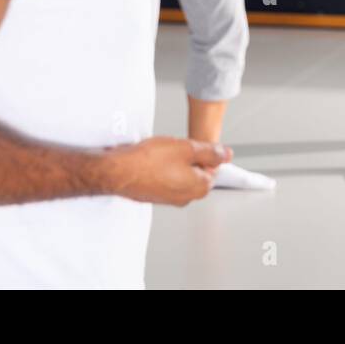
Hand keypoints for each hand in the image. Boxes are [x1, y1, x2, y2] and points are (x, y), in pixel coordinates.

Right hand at [104, 136, 230, 206]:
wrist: (117, 172)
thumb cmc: (148, 162)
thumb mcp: (187, 148)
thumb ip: (211, 151)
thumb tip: (227, 154)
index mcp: (199, 187)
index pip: (213, 168)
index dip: (204, 152)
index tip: (193, 145)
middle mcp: (186, 197)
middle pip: (197, 172)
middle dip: (189, 158)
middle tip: (175, 148)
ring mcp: (169, 198)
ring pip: (180, 174)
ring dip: (174, 162)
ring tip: (161, 153)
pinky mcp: (155, 195)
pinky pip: (165, 178)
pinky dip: (161, 168)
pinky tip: (152, 160)